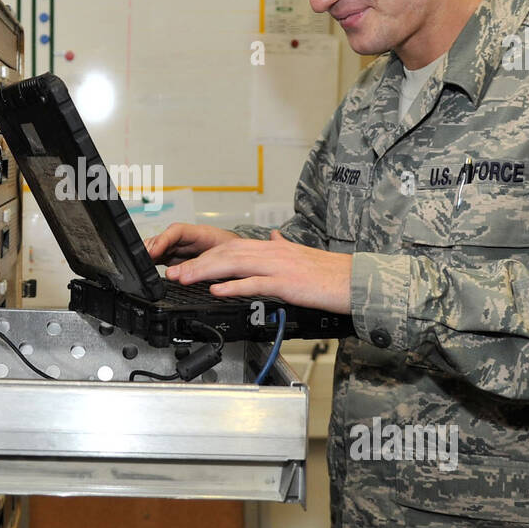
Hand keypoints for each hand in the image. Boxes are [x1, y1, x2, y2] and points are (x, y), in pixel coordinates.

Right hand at [144, 222, 238, 265]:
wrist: (235, 255)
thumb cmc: (228, 251)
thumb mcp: (219, 257)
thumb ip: (199, 264)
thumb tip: (176, 273)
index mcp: (197, 232)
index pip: (175, 231)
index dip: (162, 241)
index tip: (153, 252)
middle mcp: (183, 238)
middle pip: (161, 239)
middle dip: (150, 249)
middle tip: (142, 262)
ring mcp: (176, 247)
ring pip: (157, 248)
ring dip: (148, 256)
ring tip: (142, 267)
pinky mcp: (172, 256)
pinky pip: (158, 257)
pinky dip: (151, 263)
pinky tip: (146, 269)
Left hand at [164, 229, 352, 312]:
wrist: (354, 279)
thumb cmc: (328, 272)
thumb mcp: (301, 252)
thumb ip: (282, 245)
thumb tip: (273, 236)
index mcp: (272, 247)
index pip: (230, 248)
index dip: (204, 256)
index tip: (185, 264)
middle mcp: (272, 252)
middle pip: (226, 254)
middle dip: (196, 264)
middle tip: (173, 273)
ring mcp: (279, 266)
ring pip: (234, 265)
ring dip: (205, 272)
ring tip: (184, 279)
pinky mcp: (287, 283)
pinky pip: (256, 283)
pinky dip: (234, 286)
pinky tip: (217, 291)